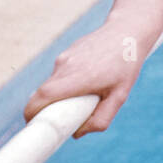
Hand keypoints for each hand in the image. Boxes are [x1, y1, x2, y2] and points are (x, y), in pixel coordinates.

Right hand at [23, 23, 143, 137]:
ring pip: (53, 83)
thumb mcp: (120, 96)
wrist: (130, 29)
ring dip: (61, 94)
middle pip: (42, 93)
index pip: (42, 96)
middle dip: (46, 108)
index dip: (32, 113)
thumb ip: (101, 118)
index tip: (33, 125)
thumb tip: (77, 133)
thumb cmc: (127, 64)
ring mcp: (65, 56)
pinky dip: (67, 81)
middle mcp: (66, 65)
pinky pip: (61, 73)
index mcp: (77, 77)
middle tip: (63, 117)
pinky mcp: (67, 51)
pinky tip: (90, 76)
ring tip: (87, 92)